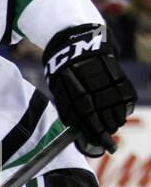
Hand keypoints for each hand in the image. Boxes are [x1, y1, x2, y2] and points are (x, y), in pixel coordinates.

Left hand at [44, 24, 136, 155]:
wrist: (76, 43)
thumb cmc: (65, 72)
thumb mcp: (59, 91)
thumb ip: (69, 109)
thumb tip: (80, 130)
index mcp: (70, 94)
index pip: (83, 119)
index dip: (92, 133)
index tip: (97, 143)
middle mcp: (88, 87)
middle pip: (100, 115)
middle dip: (105, 130)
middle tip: (108, 138)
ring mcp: (104, 80)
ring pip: (114, 107)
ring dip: (116, 120)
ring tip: (115, 127)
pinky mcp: (116, 73)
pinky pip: (125, 95)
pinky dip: (125, 107)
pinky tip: (123, 113)